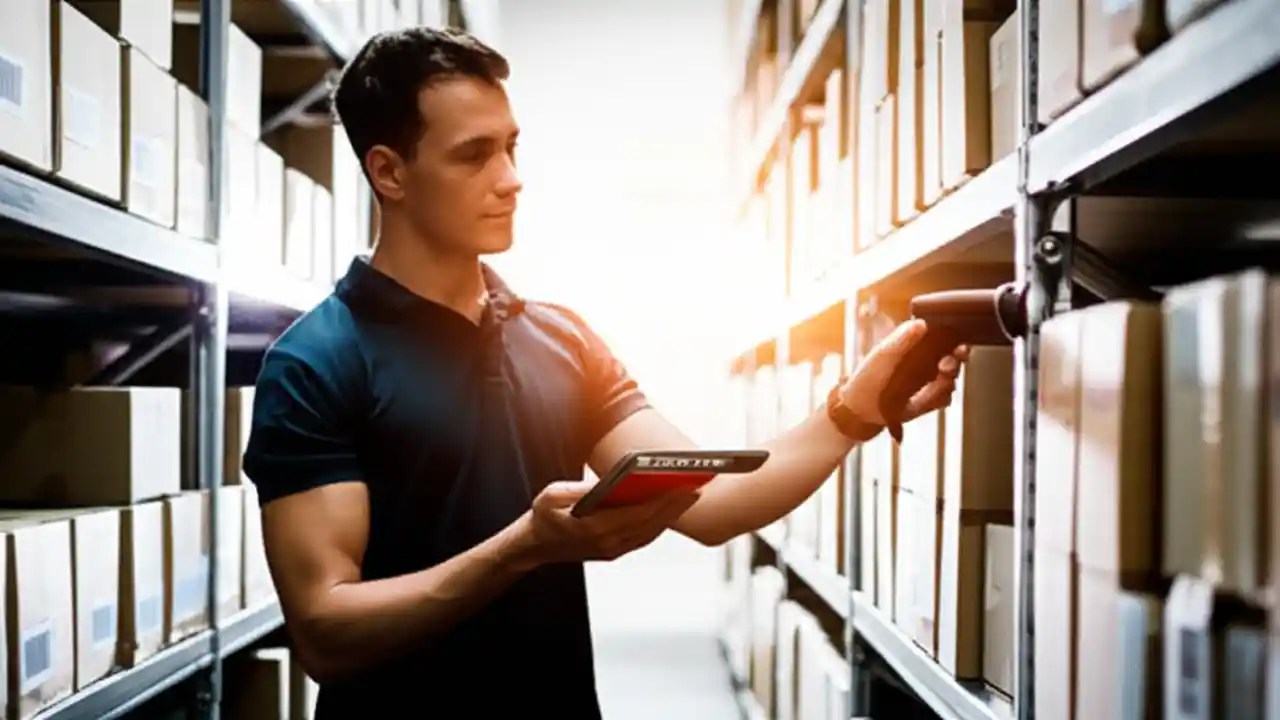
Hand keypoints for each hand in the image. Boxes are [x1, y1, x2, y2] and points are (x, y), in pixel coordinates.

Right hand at [509, 480, 698, 568]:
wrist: (534, 546)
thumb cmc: (544, 518)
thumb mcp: (553, 496)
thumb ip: (579, 489)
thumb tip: (604, 481)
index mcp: (596, 529)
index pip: (639, 514)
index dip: (664, 502)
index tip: (683, 487)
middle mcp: (609, 543)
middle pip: (651, 524)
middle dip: (676, 506)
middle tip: (698, 487)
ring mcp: (613, 550)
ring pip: (651, 532)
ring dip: (671, 515)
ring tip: (689, 495)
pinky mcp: (615, 551)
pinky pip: (643, 537)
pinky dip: (658, 523)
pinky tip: (670, 508)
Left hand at [839, 319, 968, 426]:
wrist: (859, 410)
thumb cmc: (867, 377)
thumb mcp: (883, 355)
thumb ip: (902, 339)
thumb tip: (922, 323)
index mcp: (915, 346)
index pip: (943, 336)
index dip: (954, 337)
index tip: (957, 341)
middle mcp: (925, 362)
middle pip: (955, 356)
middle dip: (958, 358)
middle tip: (946, 365)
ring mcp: (929, 382)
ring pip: (952, 378)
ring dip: (947, 380)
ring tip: (934, 381)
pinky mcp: (930, 401)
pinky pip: (945, 398)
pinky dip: (938, 398)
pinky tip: (922, 399)